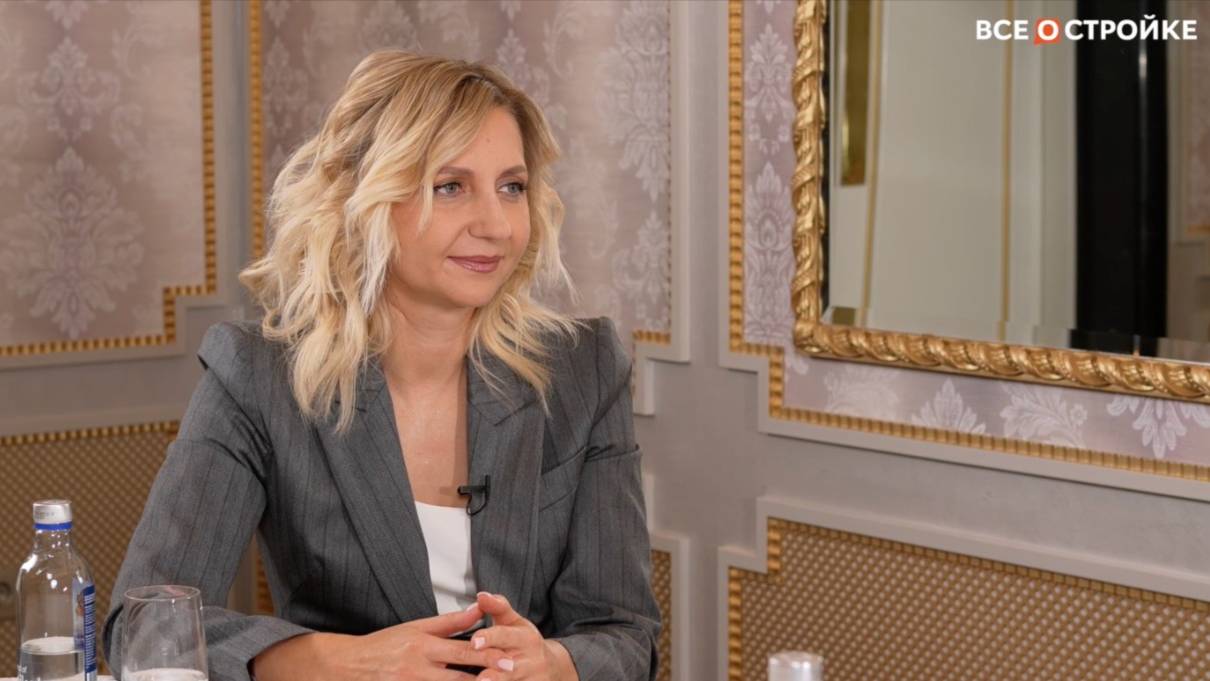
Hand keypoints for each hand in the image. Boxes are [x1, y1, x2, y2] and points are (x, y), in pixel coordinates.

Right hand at [252, 603, 514, 680]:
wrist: (345, 666)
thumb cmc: (384, 645)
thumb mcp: (415, 627)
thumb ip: (449, 621)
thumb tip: (479, 609)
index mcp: (423, 645)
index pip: (462, 651)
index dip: (488, 657)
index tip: (511, 659)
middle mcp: (419, 667)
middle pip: (461, 677)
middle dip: (488, 679)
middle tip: (514, 677)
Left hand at [470, 592, 577, 680]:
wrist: (552, 667)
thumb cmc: (524, 642)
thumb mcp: (514, 622)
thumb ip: (497, 608)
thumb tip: (481, 595)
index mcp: (525, 638)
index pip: (505, 636)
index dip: (489, 638)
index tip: (474, 642)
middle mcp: (531, 660)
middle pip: (510, 668)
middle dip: (495, 676)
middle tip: (481, 679)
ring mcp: (533, 680)